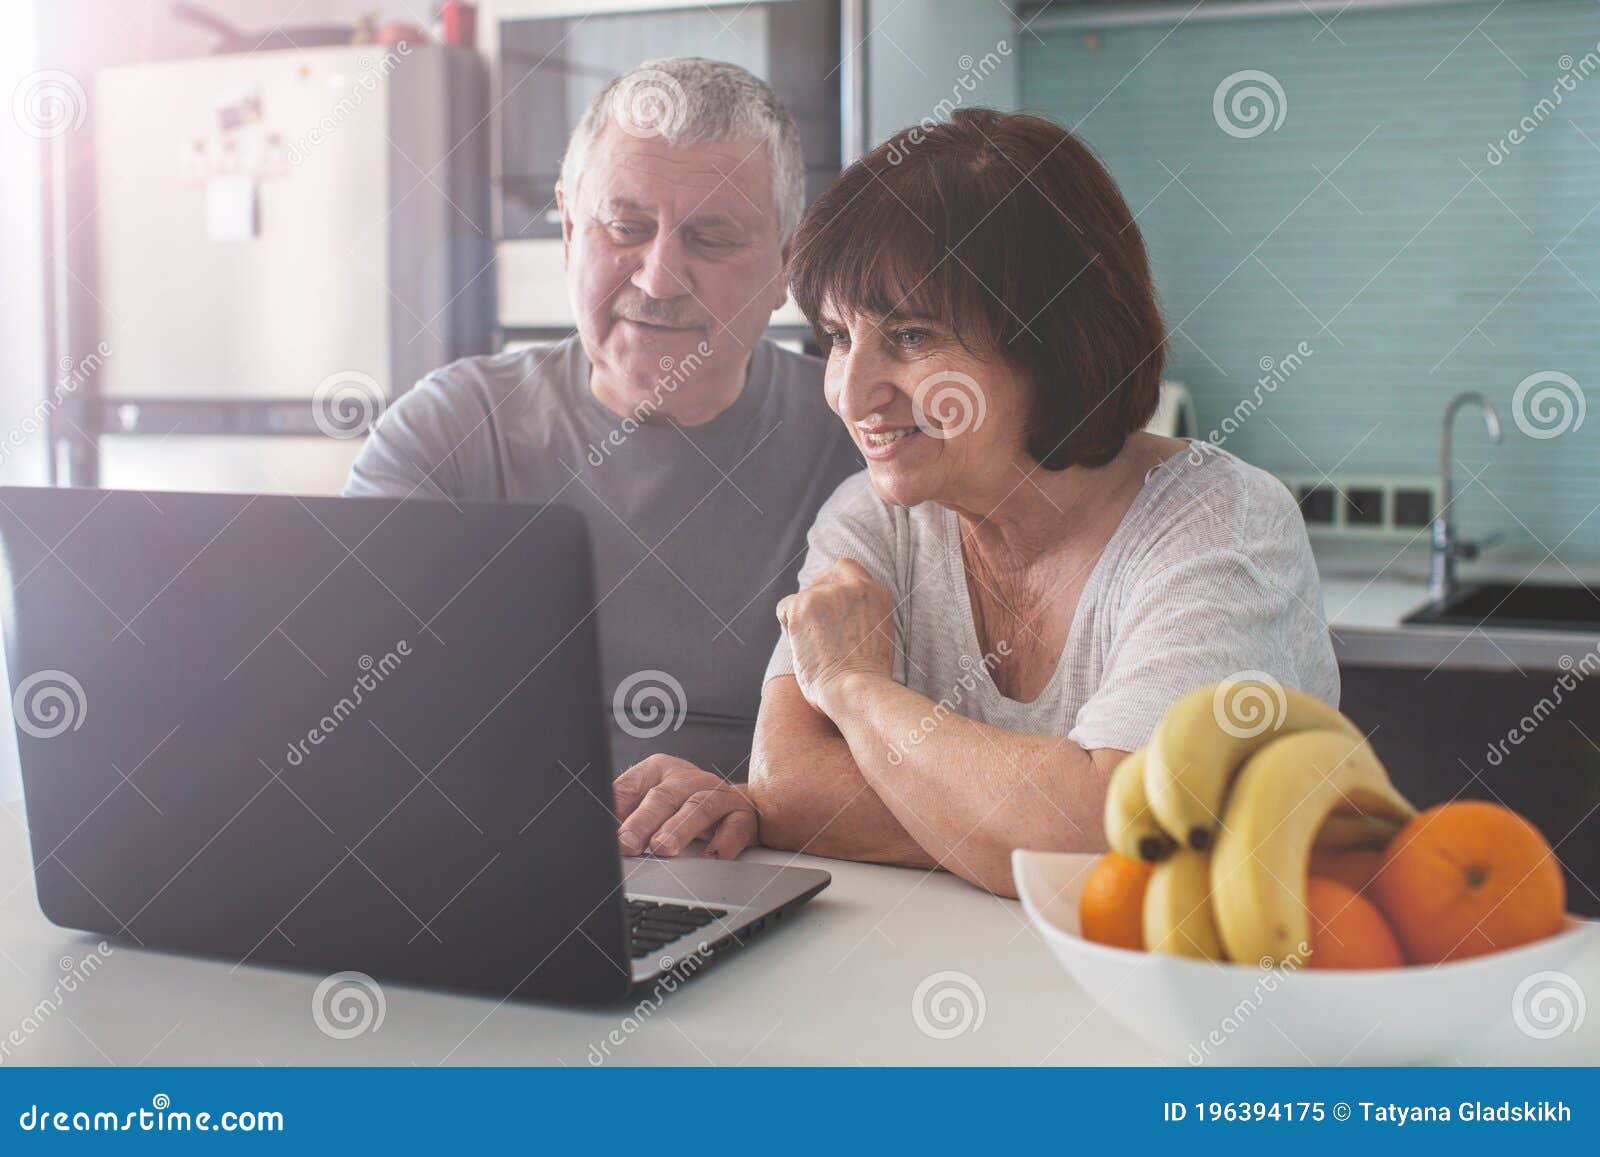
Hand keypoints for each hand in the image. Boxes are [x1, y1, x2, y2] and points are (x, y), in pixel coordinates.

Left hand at [613, 754, 757, 858]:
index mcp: (658, 770)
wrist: (736, 807)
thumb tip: (599, 840)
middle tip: (627, 843)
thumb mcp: (651, 805)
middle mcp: (688, 778)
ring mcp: (718, 793)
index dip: (616, 810)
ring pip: (698, 806)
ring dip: (679, 828)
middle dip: (642, 821)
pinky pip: (735, 827)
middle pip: (663, 796)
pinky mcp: (743, 814)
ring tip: (663, 847)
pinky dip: (723, 843)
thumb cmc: (683, 808)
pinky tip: (711, 856)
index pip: (631, 786)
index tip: (605, 834)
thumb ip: (625, 817)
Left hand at [775, 558, 895, 713]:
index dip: (834, 583)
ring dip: (803, 620)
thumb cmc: (867, 681)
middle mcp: (856, 587)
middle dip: (816, 596)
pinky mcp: (803, 605)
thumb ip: (862, 617)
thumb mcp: (877, 638)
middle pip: (825, 577)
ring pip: (803, 597)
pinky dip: (787, 628)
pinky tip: (800, 648)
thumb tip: (838, 617)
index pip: (849, 569)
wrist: (857, 692)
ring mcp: (829, 594)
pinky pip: (785, 609)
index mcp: (878, 595)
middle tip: (811, 623)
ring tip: (814, 650)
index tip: (827, 601)